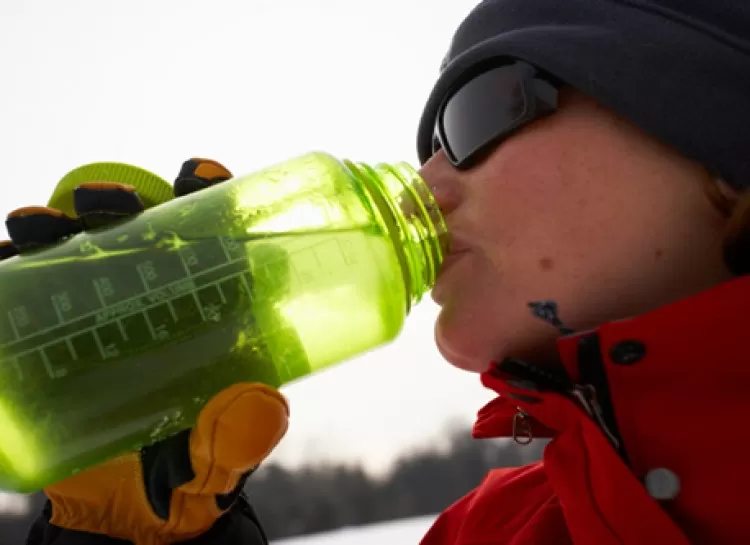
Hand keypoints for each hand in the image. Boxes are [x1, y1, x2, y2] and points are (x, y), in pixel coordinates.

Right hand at [5, 159, 288, 544]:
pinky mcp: (63, 335)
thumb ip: (241, 433)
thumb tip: (254, 402)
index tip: (193, 177)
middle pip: (143, 229)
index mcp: (215, 311)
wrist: (136, 511)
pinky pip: (35, 286)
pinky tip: (3, 255)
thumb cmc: (196, 469)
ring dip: (58, 223)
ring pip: (83, 249)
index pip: (216, 236)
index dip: (208, 195)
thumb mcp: (226, 450)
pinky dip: (14, 264)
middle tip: (102, 204)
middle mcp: (162, 300)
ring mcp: (109, 312)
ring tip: (37, 223)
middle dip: (120, 201)